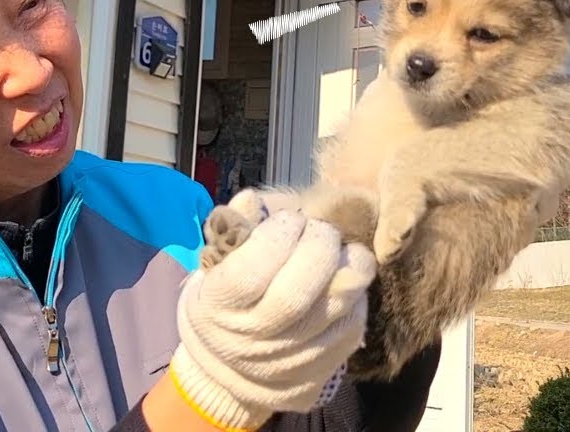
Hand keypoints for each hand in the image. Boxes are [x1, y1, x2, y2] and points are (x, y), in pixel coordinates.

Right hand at [168, 192, 376, 430]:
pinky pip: (352, 325)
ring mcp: (289, 360)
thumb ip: (233, 230)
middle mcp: (252, 339)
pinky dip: (356, 296)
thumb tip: (250, 199)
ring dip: (349, 266)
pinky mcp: (320, 370)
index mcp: (219, 306)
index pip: (250, 272)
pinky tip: (344, 281)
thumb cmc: (224, 303)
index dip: (278, 236)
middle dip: (319, 246)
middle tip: (321, 231)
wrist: (229, 371)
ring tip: (341, 251)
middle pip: (296, 293)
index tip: (290, 220)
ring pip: (334, 308)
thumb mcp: (213, 268)